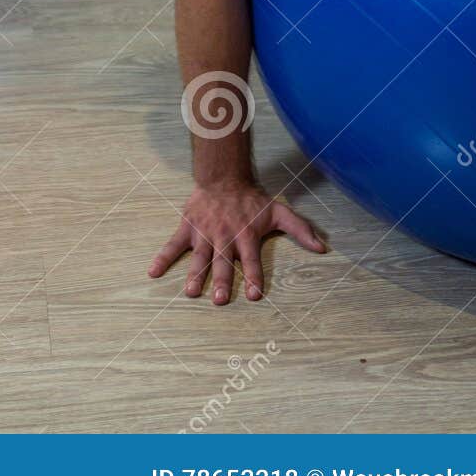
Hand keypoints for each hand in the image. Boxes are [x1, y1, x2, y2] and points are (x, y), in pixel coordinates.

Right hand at [150, 181, 326, 305]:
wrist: (223, 176)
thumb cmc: (252, 200)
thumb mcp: (278, 211)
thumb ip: (300, 229)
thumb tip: (323, 248)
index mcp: (246, 235)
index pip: (252, 260)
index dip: (254, 276)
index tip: (254, 295)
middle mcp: (225, 236)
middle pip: (223, 262)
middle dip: (221, 280)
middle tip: (219, 300)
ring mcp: (204, 232)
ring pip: (199, 256)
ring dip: (195, 274)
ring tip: (191, 292)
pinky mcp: (188, 227)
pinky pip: (173, 244)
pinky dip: (163, 257)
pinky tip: (153, 272)